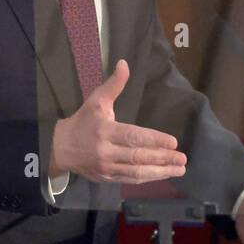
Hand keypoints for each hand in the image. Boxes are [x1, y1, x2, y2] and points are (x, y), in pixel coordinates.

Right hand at [49, 59, 187, 183]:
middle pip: (138, 156)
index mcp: (105, 130)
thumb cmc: (83, 121)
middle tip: (182, 158)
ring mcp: (107, 167)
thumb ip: (113, 84)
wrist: (61, 147)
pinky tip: (161, 174)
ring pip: (137, 172)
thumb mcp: (96, 100)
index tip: (173, 142)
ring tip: (179, 170)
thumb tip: (125, 63)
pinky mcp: (107, 178)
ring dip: (160, 172)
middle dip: (162, 158)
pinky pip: (130, 179)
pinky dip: (147, 178)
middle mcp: (106, 151)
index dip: (154, 140)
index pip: (133, 136)